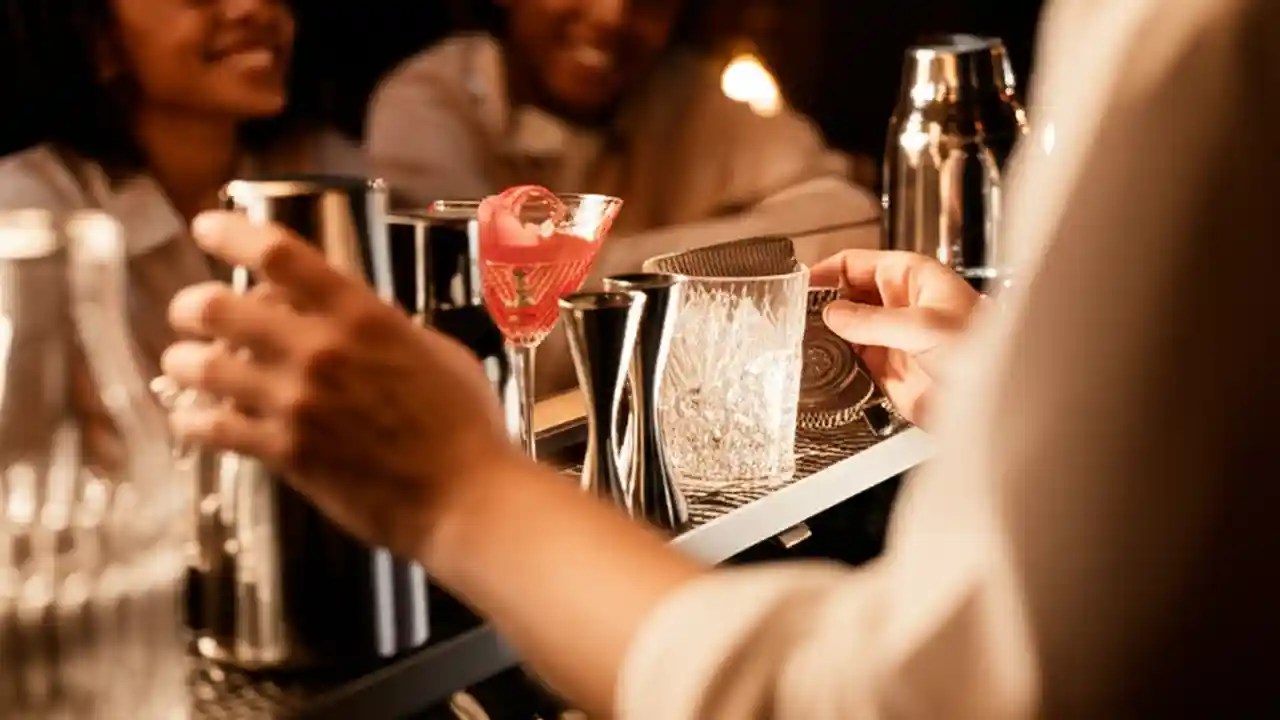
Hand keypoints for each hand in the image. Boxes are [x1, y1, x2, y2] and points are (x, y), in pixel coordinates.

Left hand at [161, 211, 522, 561]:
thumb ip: (385, 328)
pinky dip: (192, 419)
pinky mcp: (285, 453)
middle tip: (189, 313)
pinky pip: (212, 428)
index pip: (279, 255)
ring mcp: (296, 403)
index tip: (206, 227)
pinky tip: (193, 418)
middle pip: (218, 307)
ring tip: (182, 365)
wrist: (465, 498)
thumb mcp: (436, 352)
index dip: (231, 233)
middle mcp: (320, 350)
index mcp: (362, 314)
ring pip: (201, 368)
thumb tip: (352, 319)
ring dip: (182, 362)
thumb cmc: (465, 424)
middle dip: (190, 306)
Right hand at [811, 250, 979, 424]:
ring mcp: (889, 338)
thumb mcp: (924, 327)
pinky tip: (818, 364)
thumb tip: (833, 314)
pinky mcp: (885, 370)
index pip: (855, 264)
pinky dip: (833, 362)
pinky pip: (850, 361)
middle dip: (820, 303)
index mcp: (909, 279)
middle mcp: (896, 305)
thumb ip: (873, 321)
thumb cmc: (982, 351)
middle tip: (792, 315)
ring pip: (844, 329)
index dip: (826, 270)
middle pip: (844, 295)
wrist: (995, 401)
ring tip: (799, 340)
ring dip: (824, 335)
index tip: (799, 282)